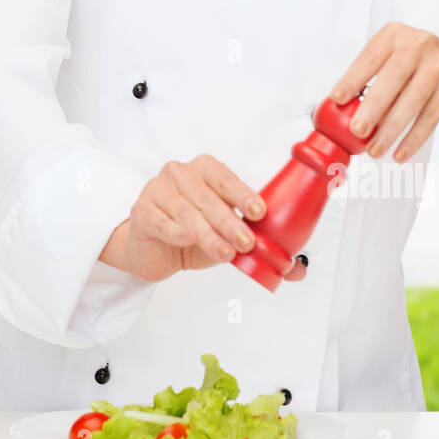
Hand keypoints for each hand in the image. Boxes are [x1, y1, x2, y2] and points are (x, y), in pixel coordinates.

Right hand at [99, 155, 274, 282]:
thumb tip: (297, 268)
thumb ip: (259, 248)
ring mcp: (157, 190)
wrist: (152, 249)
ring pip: (186, 212)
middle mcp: (179, 174)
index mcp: (204, 170)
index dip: (243, 194)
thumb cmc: (192, 234)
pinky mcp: (141, 211)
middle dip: (230, 222)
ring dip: (208, 234)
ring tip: (224, 252)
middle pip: (208, 198)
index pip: (225, 178)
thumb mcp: (226, 238)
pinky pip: (161, 221)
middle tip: (246, 243)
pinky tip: (188, 239)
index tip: (259, 213)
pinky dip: (176, 232)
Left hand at [330, 22, 438, 163]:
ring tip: (375, 149)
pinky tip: (401, 152)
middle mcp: (419, 44)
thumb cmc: (422, 64)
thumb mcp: (397, 57)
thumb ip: (373, 77)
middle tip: (357, 130)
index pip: (370, 58)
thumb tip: (343, 110)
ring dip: (391, 129)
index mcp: (395, 35)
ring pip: (412, 101)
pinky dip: (414, 138)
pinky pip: (431, 116)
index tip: (337, 99)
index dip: (352, 79)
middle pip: (392, 79)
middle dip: (372, 107)